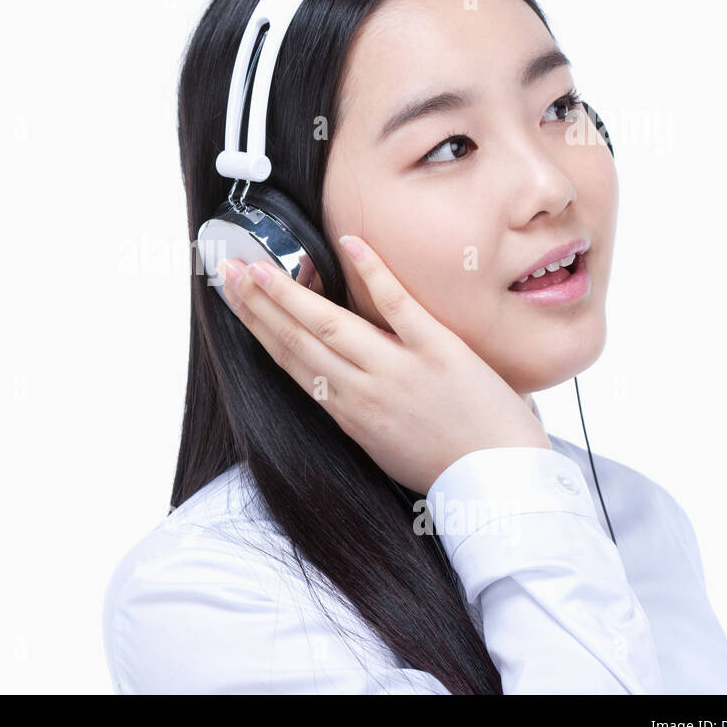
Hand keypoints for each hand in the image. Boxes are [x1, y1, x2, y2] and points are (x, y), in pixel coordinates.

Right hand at [216, 235, 549, 495]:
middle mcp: (363, 391)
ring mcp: (399, 370)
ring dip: (290, 292)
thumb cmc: (445, 464)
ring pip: (332, 324)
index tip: (232, 298)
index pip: (290, 360)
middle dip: (258, 302)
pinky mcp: (439, 353)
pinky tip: (349, 244)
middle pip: (298, 338)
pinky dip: (374, 274)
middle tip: (228, 269)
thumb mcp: (383, 445)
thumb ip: (357, 408)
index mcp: (347, 412)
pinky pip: (400, 307)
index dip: (256, 325)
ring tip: (260, 264)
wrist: (498, 482)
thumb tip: (333, 377)